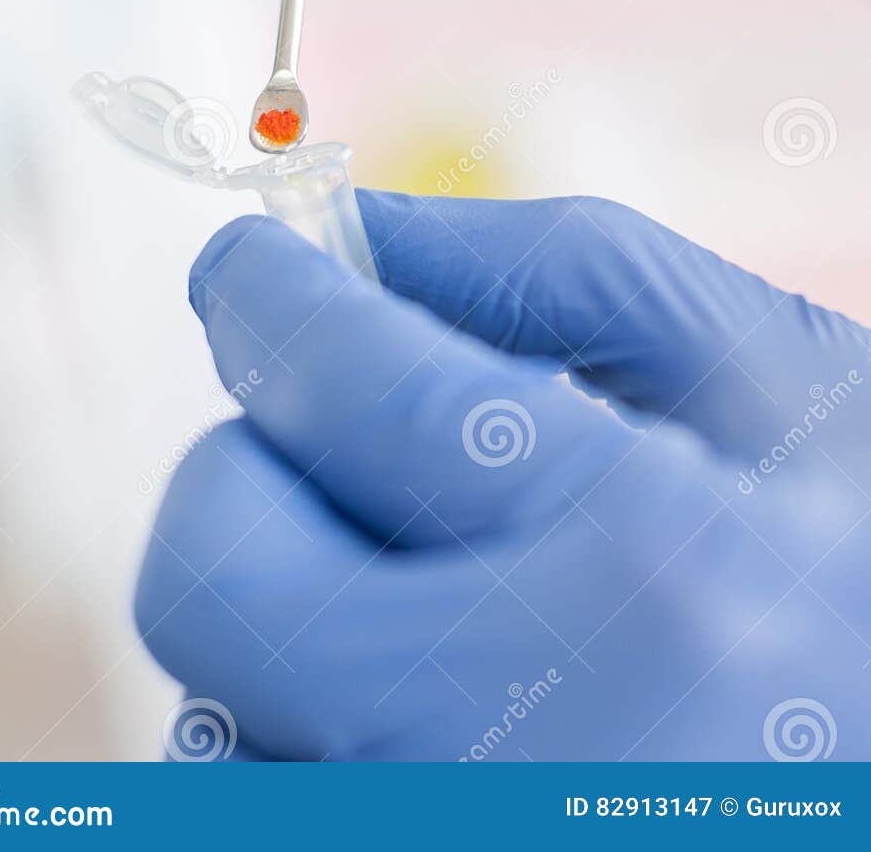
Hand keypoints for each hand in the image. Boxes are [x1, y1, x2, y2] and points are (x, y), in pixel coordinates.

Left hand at [136, 193, 870, 760]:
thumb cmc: (864, 571)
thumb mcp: (772, 381)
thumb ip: (559, 273)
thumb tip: (355, 228)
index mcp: (649, 561)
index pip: (357, 396)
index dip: (268, 299)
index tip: (247, 268)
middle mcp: (529, 745)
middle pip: (217, 583)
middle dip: (241, 473)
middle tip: (317, 441)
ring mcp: (450, 846)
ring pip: (212, 717)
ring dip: (270, 621)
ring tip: (410, 598)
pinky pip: (251, 803)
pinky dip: (295, 736)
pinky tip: (418, 703)